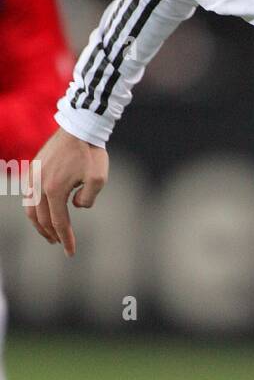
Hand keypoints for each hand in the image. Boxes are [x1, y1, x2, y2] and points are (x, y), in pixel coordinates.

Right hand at [23, 128, 108, 256]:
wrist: (79, 126)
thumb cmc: (92, 153)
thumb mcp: (98, 179)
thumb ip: (88, 200)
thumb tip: (76, 206)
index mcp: (55, 189)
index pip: (59, 222)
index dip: (65, 239)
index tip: (70, 252)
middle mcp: (39, 184)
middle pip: (42, 218)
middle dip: (51, 234)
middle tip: (60, 244)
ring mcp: (34, 175)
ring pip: (30, 208)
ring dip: (39, 224)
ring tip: (50, 233)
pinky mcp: (34, 168)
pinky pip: (29, 194)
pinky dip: (34, 208)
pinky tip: (44, 212)